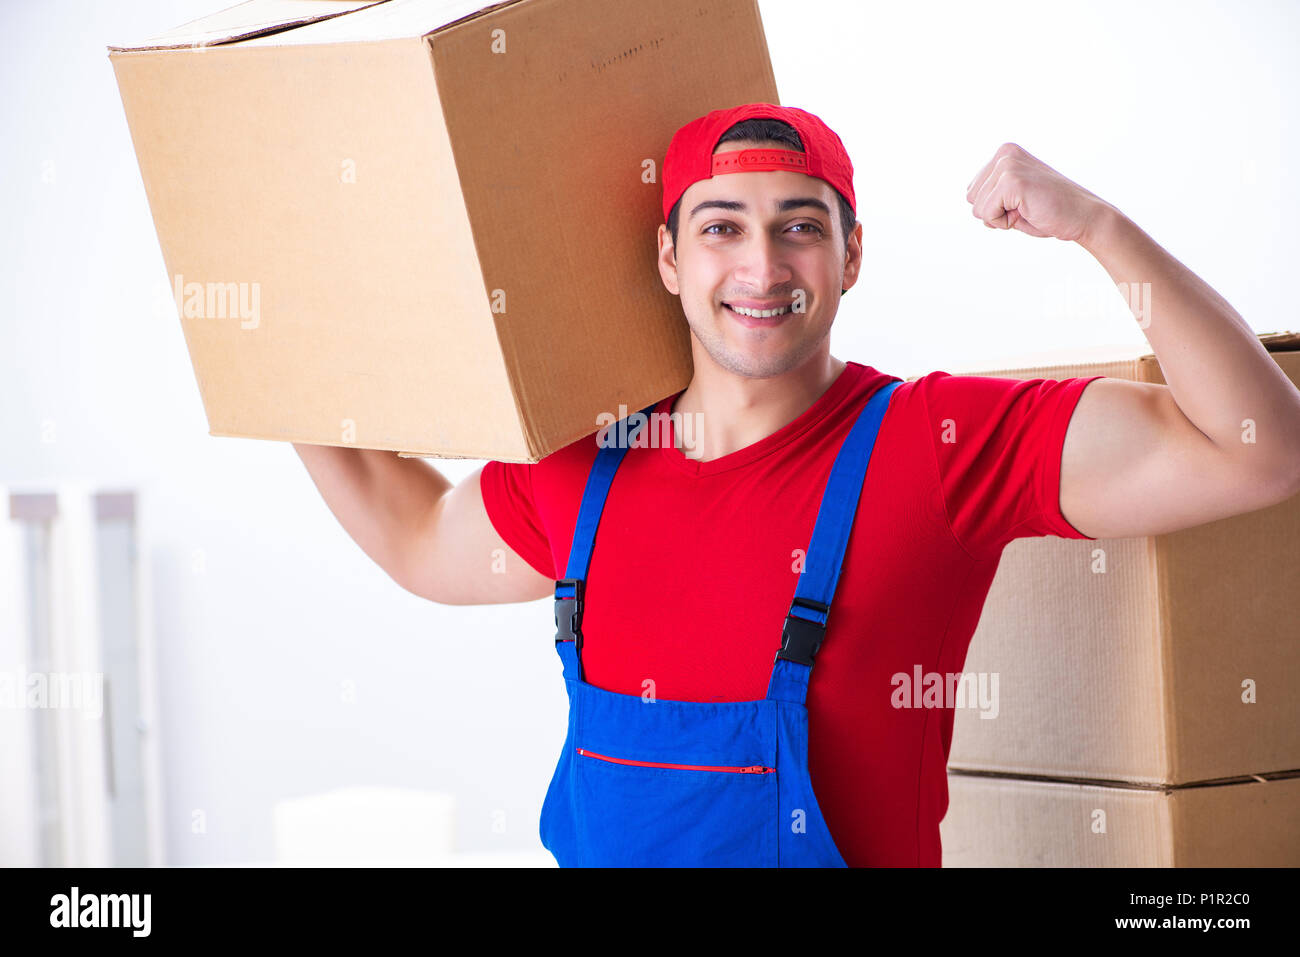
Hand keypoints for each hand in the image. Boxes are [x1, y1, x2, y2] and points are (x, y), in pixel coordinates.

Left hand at [965, 142, 1113, 243]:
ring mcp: (1008, 164)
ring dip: (1000, 218)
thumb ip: (991, 194)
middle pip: (971, 199)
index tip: (1022, 203)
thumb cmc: (1050, 212)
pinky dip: (1004, 223)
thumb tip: (969, 196)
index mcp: (1004, 153)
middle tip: (1026, 207)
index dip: (994, 207)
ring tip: (1029, 208)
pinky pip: (987, 214)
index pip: (972, 192)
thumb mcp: (1013, 199)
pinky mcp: (1012, 180)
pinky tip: (1028, 211)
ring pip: (977, 208)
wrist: (1085, 216)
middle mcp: (1004, 153)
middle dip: (995, 212)